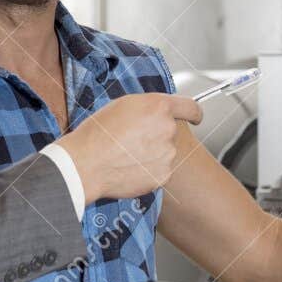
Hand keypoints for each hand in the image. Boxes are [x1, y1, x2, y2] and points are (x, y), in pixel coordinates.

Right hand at [56, 93, 203, 200]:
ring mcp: (167, 154)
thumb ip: (147, 107)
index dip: (194, 113)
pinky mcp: (162, 175)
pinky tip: (128, 167)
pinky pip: (159, 170)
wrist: (86, 164)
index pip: (190, 107)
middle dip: (156, 135)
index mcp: (159, 107)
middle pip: (171, 131)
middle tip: (132, 140)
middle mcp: (168, 129)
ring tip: (125, 155)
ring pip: (165, 152)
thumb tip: (155, 114)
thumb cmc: (96, 133)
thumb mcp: (121, 105)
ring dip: (152, 153)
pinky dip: (147, 170)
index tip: (195, 118)